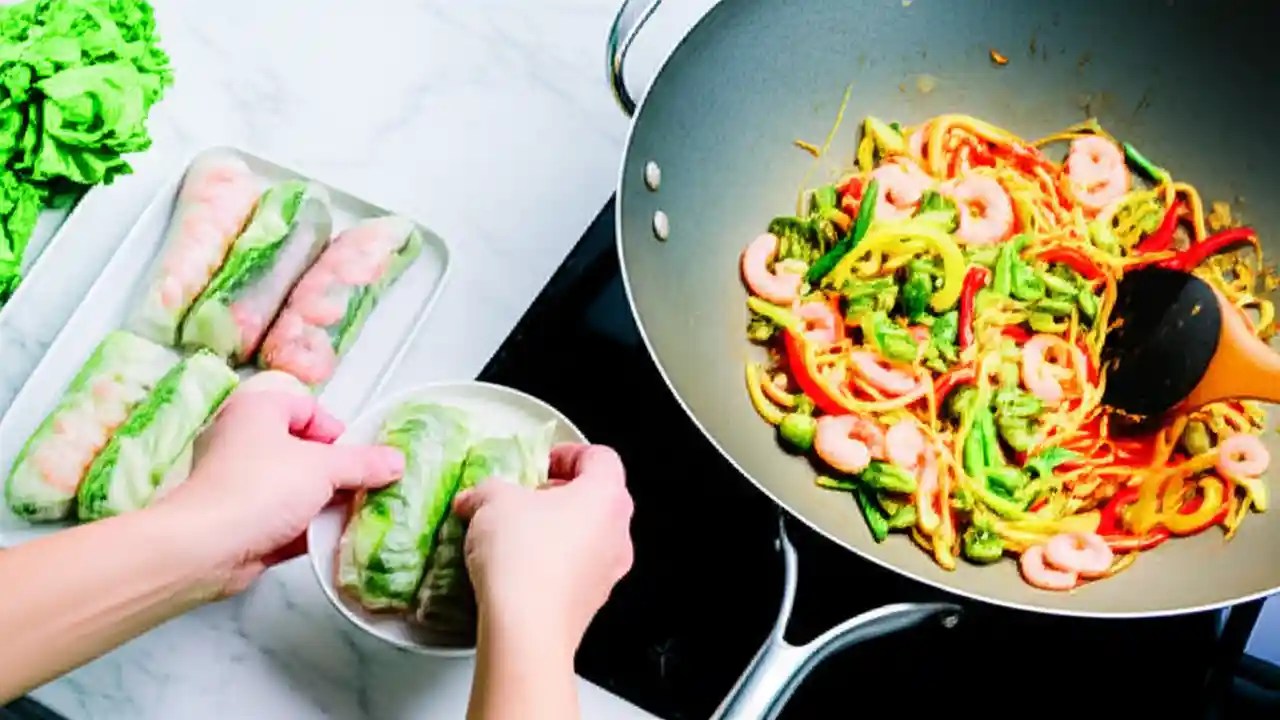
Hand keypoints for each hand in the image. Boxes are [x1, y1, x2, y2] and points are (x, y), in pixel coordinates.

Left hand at [155, 388, 403, 596]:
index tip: (353, 457)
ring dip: (324, 503)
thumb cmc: (261, 488)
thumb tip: (397, 461)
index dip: (335, 430)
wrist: (205, 548)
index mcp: (256, 411)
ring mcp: (238, 483)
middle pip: (302, 450)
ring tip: (350, 517)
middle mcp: (242, 440)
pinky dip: (306, 528)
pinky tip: (331, 540)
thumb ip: (364, 464)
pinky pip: (283, 519)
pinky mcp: (239, 522)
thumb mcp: (324, 468)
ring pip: (294, 487)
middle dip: (335, 472)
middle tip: (359, 489)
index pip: (306, 408)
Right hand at [454, 444, 633, 655]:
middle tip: (523, 498)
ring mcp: (609, 571)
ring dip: (556, 530)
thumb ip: (487, 490)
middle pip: (596, 498)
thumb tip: (476, 497)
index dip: (569, 454)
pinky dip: (553, 563)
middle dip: (558, 495)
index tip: (540, 463)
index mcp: (606, 495)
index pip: (600, 457)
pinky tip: (519, 570)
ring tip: (515, 535)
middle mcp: (618, 532)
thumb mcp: (493, 502)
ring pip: (588, 537)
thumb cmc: (522, 555)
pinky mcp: (592, 603)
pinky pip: (576, 570)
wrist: (527, 631)